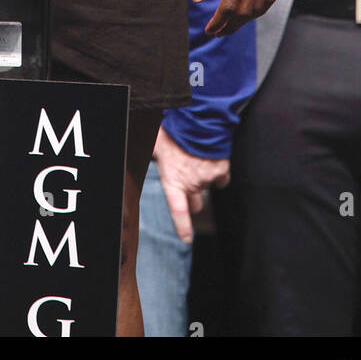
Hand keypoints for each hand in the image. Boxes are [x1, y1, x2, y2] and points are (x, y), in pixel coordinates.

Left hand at [153, 126, 228, 243]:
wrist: (198, 120)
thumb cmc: (174, 131)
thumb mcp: (155, 143)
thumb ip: (151, 154)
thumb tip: (138, 152)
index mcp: (174, 179)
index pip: (178, 210)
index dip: (182, 226)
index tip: (186, 238)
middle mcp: (192, 183)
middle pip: (196, 203)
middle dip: (194, 199)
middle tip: (191, 187)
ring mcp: (208, 178)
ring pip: (207, 188)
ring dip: (203, 180)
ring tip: (198, 161)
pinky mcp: (221, 169)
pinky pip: (221, 178)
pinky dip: (218, 172)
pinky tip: (212, 161)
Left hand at [192, 0, 284, 35]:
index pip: (228, 7)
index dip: (218, 22)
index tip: (210, 29)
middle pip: (244, 13)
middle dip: (230, 26)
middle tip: (218, 31)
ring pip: (258, 9)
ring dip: (244, 21)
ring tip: (231, 25)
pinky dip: (259, 10)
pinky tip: (249, 12)